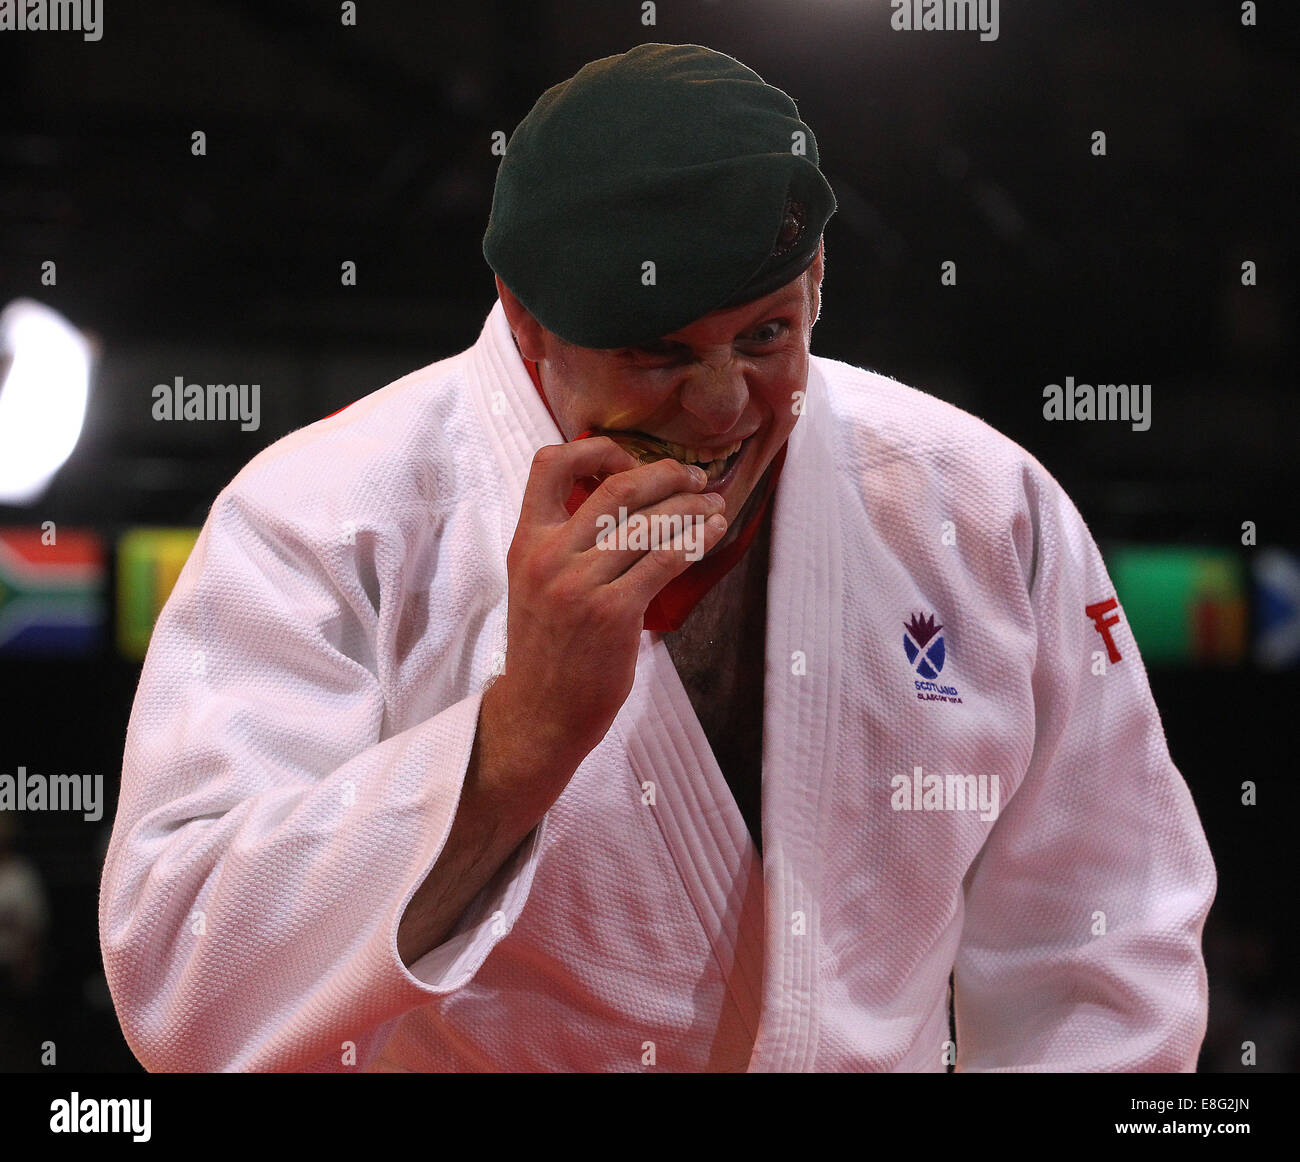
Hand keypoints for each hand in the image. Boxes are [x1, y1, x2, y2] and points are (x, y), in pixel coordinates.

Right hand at [482, 436, 727, 787]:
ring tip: (714, 504)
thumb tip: (621, 500)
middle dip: (666, 474)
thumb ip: (565, 541)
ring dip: (692, 506)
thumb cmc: (548, 647)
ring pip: (649, 523)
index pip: (550, 465)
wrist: (541, 712)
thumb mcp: (536, 582)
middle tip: (695, 477)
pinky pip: (666, 560)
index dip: (596, 449)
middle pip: (618, 488)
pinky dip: (696, 539)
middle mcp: (551, 556)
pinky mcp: (614, 612)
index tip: (629, 460)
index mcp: (527, 541)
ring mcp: (581, 584)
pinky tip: (713, 532)